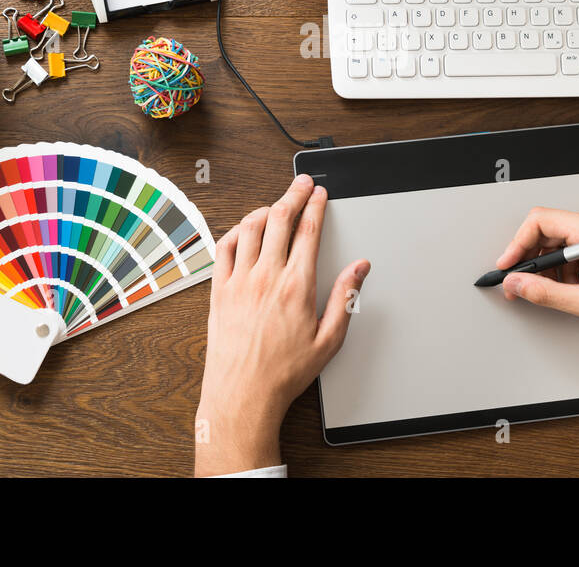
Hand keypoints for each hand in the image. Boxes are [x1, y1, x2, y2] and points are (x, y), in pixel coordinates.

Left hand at [195, 174, 369, 475]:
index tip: (319, 193)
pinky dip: (236, 231)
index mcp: (297, 286)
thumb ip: (346, 298)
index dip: (315, 205)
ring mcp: (239, 281)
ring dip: (265, 208)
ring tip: (276, 204)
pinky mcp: (219, 290)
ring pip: (250, 227)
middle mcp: (266, 277)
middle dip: (293, 194)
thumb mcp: (329, 340)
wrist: (242, 395)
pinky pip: (224, 247)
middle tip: (301, 183)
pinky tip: (245, 230)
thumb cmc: (283, 373)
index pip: (308, 231)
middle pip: (280, 219)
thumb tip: (359, 269)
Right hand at [496, 205, 578, 333]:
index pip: (539, 222)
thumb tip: (518, 284)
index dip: (516, 245)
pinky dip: (571, 261)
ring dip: (555, 263)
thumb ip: (545, 293)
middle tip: (524, 284)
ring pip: (563, 235)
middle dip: (534, 258)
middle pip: (549, 228)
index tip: (507, 265)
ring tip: (564, 290)